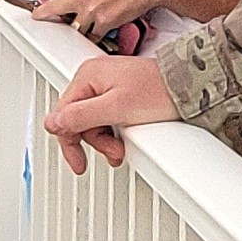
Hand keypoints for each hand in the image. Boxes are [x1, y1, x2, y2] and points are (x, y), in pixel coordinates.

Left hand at [30, 0, 169, 42]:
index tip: (47, 0)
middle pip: (53, 7)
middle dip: (43, 13)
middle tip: (38, 17)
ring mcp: (91, 11)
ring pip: (73, 27)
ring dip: (76, 28)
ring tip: (81, 27)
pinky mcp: (103, 23)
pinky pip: (92, 36)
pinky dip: (95, 36)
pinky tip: (97, 34)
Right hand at [42, 55, 176, 172]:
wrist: (189, 85)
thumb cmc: (159, 91)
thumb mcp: (116, 108)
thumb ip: (81, 117)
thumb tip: (52, 123)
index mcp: (88, 76)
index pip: (64, 115)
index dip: (70, 142)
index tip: (79, 164)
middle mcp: (95, 77)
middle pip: (80, 120)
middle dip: (97, 141)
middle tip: (115, 152)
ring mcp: (108, 84)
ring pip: (95, 121)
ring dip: (107, 139)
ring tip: (123, 147)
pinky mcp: (122, 92)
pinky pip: (108, 116)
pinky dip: (115, 131)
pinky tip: (126, 137)